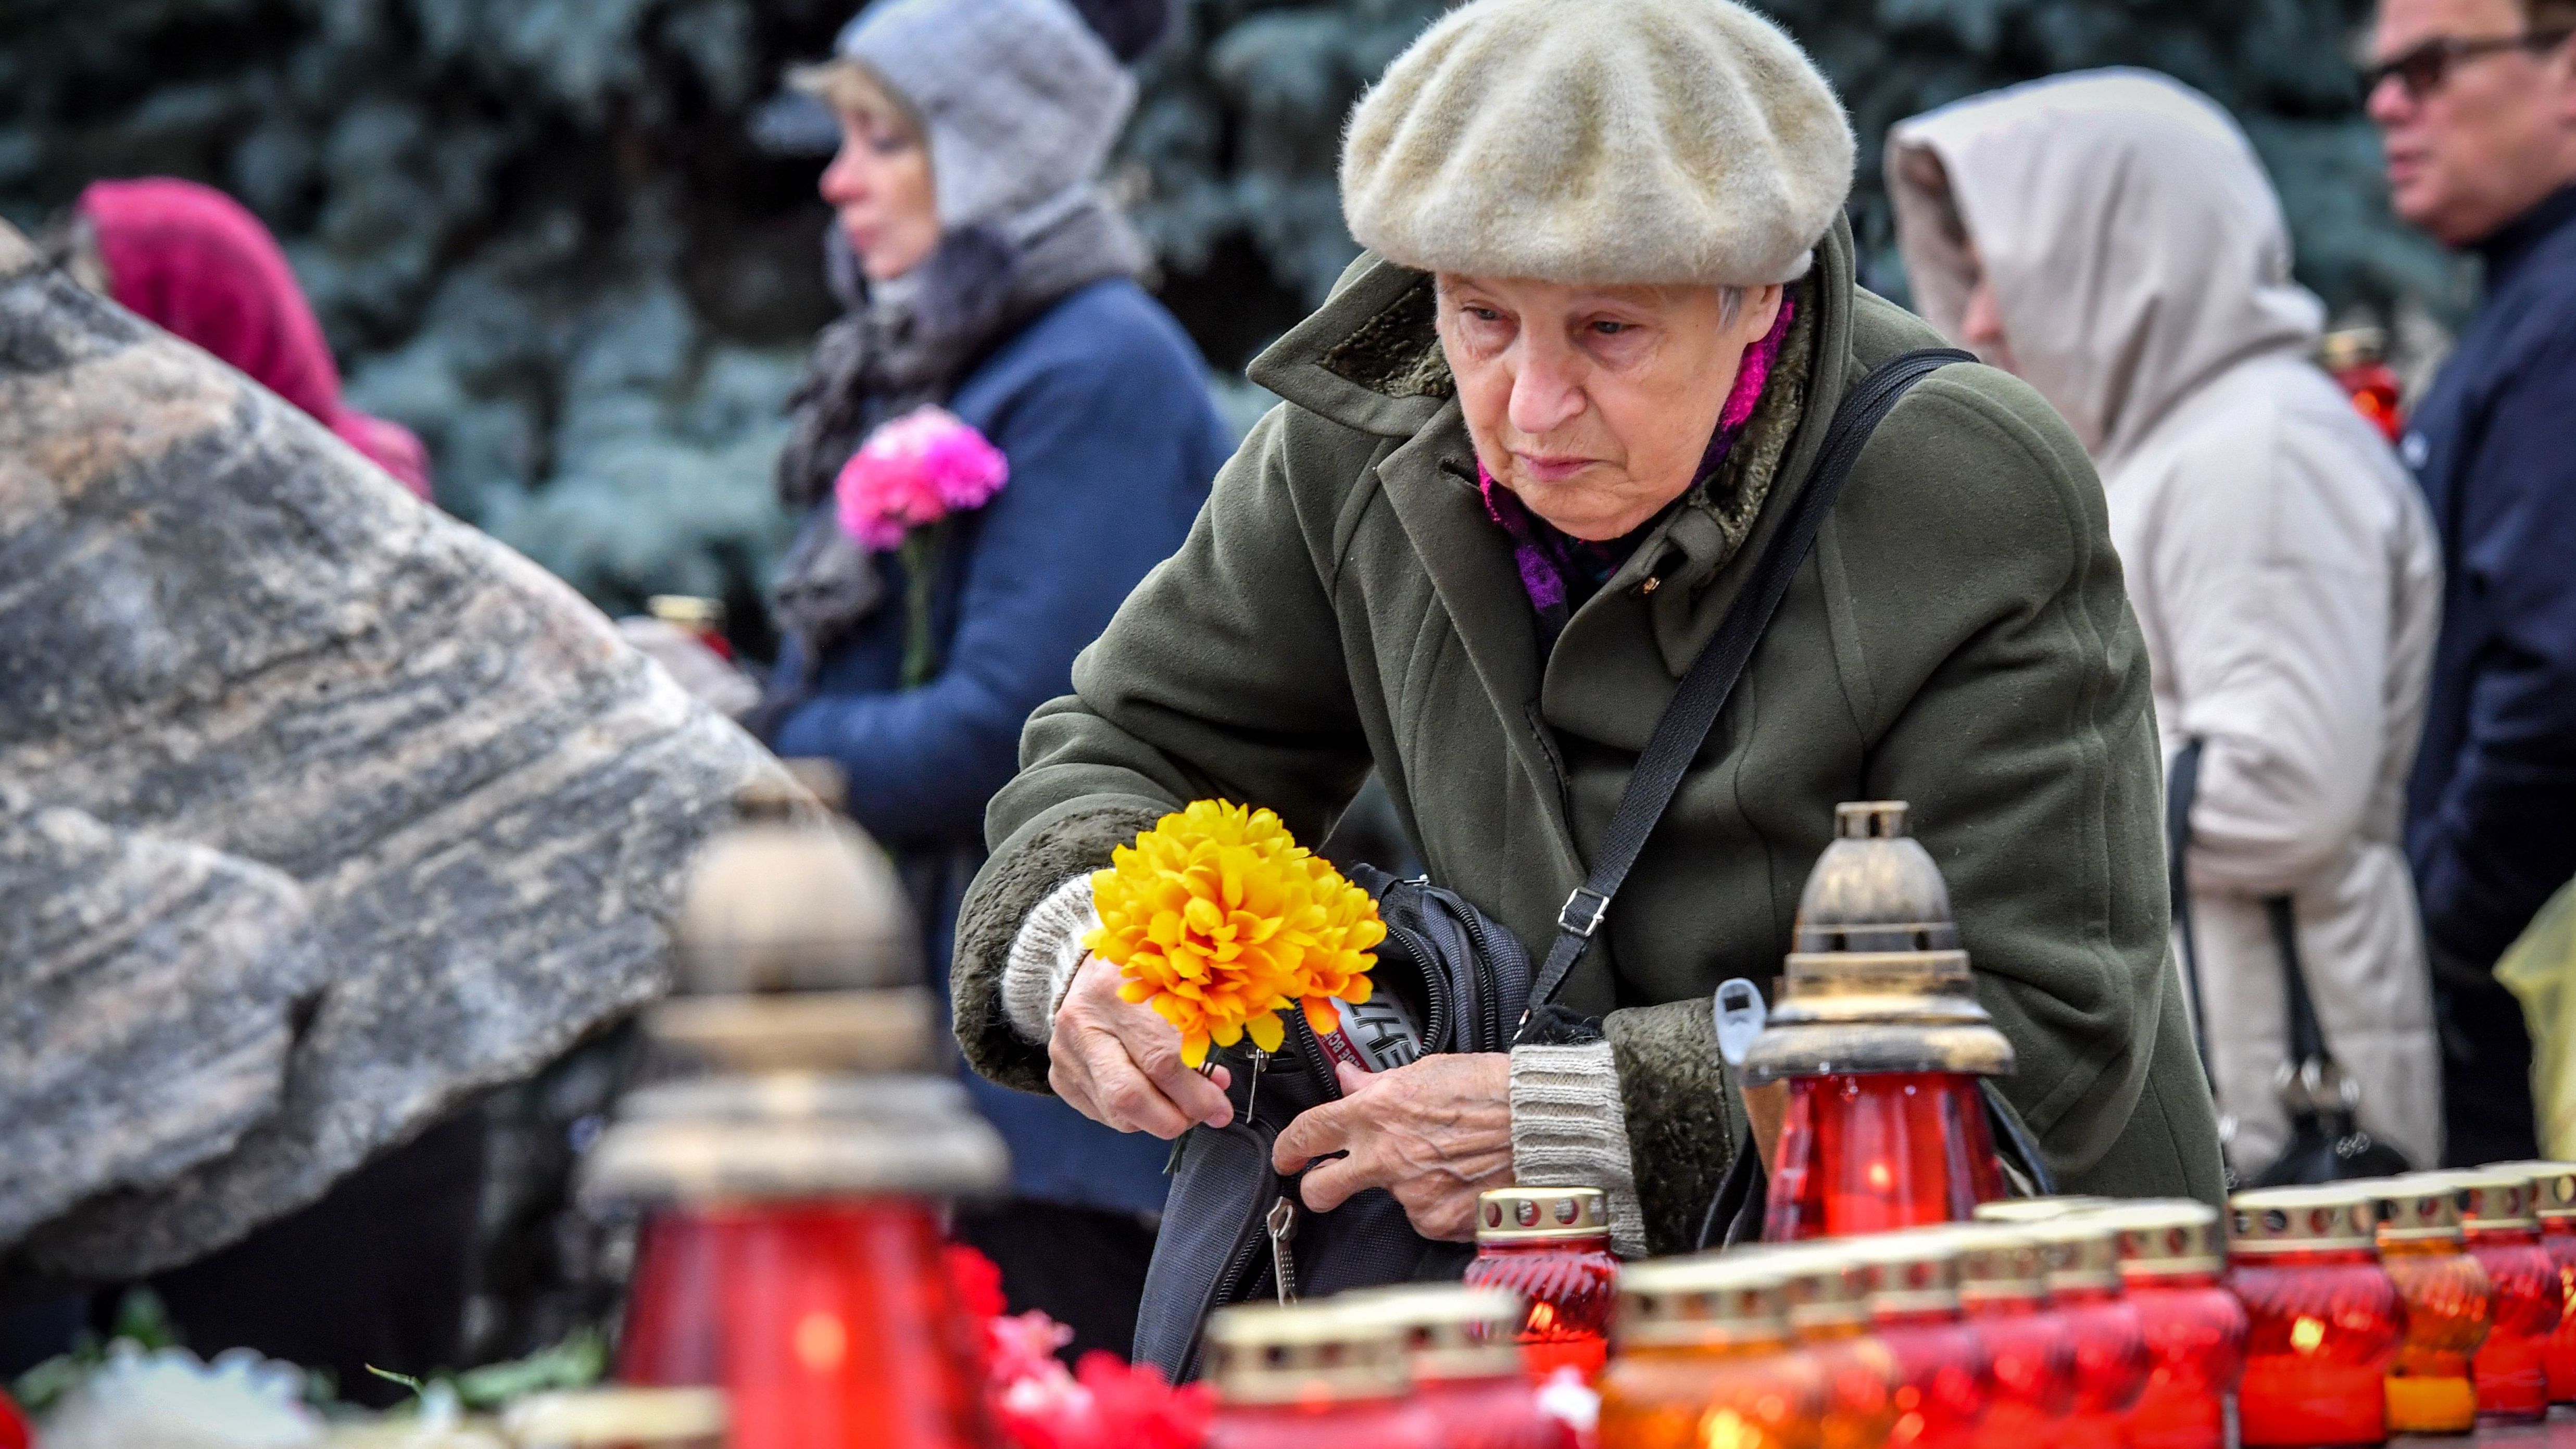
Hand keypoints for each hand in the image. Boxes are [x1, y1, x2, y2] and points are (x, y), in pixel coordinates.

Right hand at [1048, 953, 1233, 1137]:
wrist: (1084, 968)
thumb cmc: (1141, 974)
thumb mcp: (1173, 986)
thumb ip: (1195, 1033)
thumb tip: (1216, 1085)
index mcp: (1116, 992)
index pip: (1159, 1059)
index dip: (1195, 1093)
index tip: (1219, 1108)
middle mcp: (1083, 1025)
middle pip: (1127, 1096)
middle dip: (1172, 1119)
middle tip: (1198, 1116)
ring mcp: (1066, 1054)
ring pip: (1115, 1113)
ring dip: (1155, 1120)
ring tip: (1178, 1104)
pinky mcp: (1059, 1076)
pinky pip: (1101, 1113)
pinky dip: (1132, 1115)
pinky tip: (1149, 1096)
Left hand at [1272, 1054, 1513, 1239]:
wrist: (1543, 1124)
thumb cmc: (1495, 1091)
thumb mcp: (1429, 1071)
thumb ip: (1380, 1084)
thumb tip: (1349, 1080)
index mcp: (1376, 1113)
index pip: (1309, 1132)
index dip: (1289, 1146)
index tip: (1287, 1154)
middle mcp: (1386, 1158)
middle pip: (1320, 1189)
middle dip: (1316, 1189)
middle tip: (1326, 1185)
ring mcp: (1411, 1195)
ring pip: (1389, 1200)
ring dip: (1408, 1186)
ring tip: (1448, 1163)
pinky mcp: (1439, 1223)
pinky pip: (1428, 1217)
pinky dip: (1441, 1205)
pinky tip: (1465, 1182)